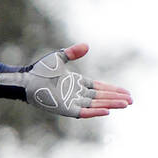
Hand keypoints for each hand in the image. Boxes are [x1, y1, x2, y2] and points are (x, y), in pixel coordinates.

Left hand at [0, 43, 132, 118]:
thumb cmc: (40, 70)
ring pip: (96, 105)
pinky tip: (108, 110)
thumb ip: (72, 52)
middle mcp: (76, 94)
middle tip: (131, 101)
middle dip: (116, 98)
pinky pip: (83, 112)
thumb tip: (87, 45)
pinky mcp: (66, 109)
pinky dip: (95, 111)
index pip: (99, 88)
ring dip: (110, 104)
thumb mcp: (59, 57)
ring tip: (126, 104)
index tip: (126, 93)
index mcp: (76, 83)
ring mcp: (72, 102)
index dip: (113, 90)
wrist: (26, 79)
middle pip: (101, 97)